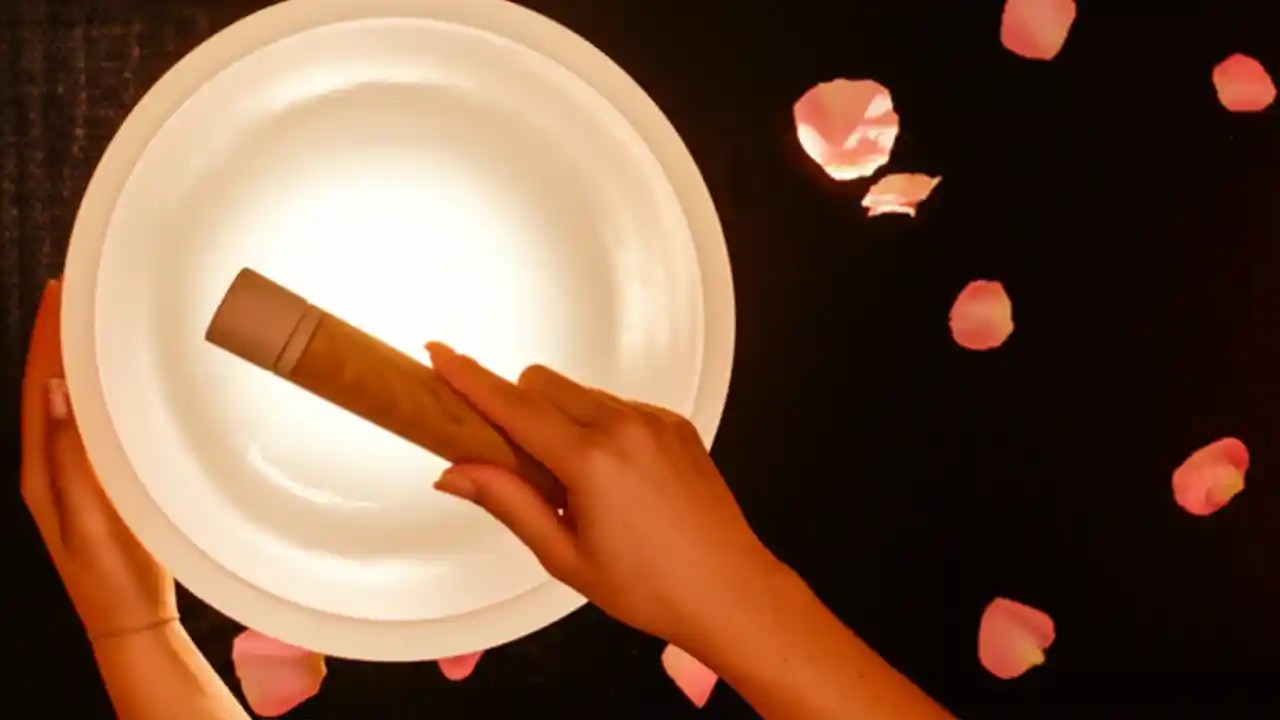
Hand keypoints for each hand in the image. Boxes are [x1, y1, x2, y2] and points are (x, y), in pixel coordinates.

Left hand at [20, 279, 177, 641]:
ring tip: (85, 323)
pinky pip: (90, 424)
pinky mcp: (98, 485)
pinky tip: (110, 381)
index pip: (39, 389)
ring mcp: (72, 478)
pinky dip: (95, 390)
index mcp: (41, 474)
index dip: (46, 339)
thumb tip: (61, 391)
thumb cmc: (116, 578)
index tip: (58, 294)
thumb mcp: (93, 519)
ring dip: (73, 360)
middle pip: (47, 389)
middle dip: (54, 339)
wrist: (132, 623)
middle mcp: (50, 470)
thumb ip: (72, 458)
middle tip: (70, 293)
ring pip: (68, 404)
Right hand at [426, 342, 788, 646]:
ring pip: (580, 393)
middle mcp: (625, 425)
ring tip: (571, 483)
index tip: (439, 354)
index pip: (514, 406)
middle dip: (515, 407)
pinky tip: (610, 478)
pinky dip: (597, 426)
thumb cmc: (649, 586)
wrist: (730, 590)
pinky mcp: (676, 425)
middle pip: (543, 385)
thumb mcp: (564, 556)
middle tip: (513, 460)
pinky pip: (618, 406)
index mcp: (592, 460)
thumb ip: (508, 502)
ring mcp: (655, 421)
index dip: (470, 378)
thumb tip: (454, 471)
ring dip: (557, 418)